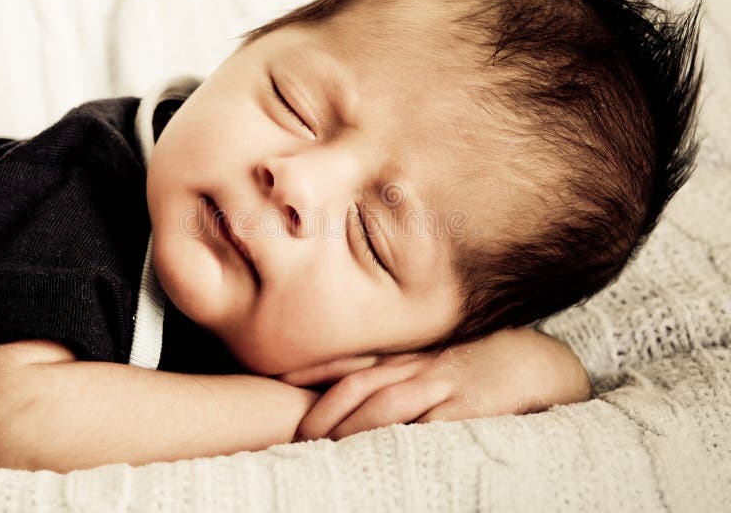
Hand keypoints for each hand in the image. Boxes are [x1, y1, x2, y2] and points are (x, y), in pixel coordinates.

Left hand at [278, 327, 591, 441]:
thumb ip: (398, 375)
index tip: (279, 383)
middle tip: (297, 436)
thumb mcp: (432, 365)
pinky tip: (382, 451)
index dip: (313, 371)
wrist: (531, 360)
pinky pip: (430, 424)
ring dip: (352, 427)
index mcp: (405, 359)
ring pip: (386, 404)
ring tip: (325, 450)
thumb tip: (359, 396)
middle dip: (324, 411)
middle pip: (359, 386)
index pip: (351, 363)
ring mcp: (440, 387)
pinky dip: (403, 436)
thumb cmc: (476, 367)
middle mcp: (416, 368)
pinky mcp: (467, 408)